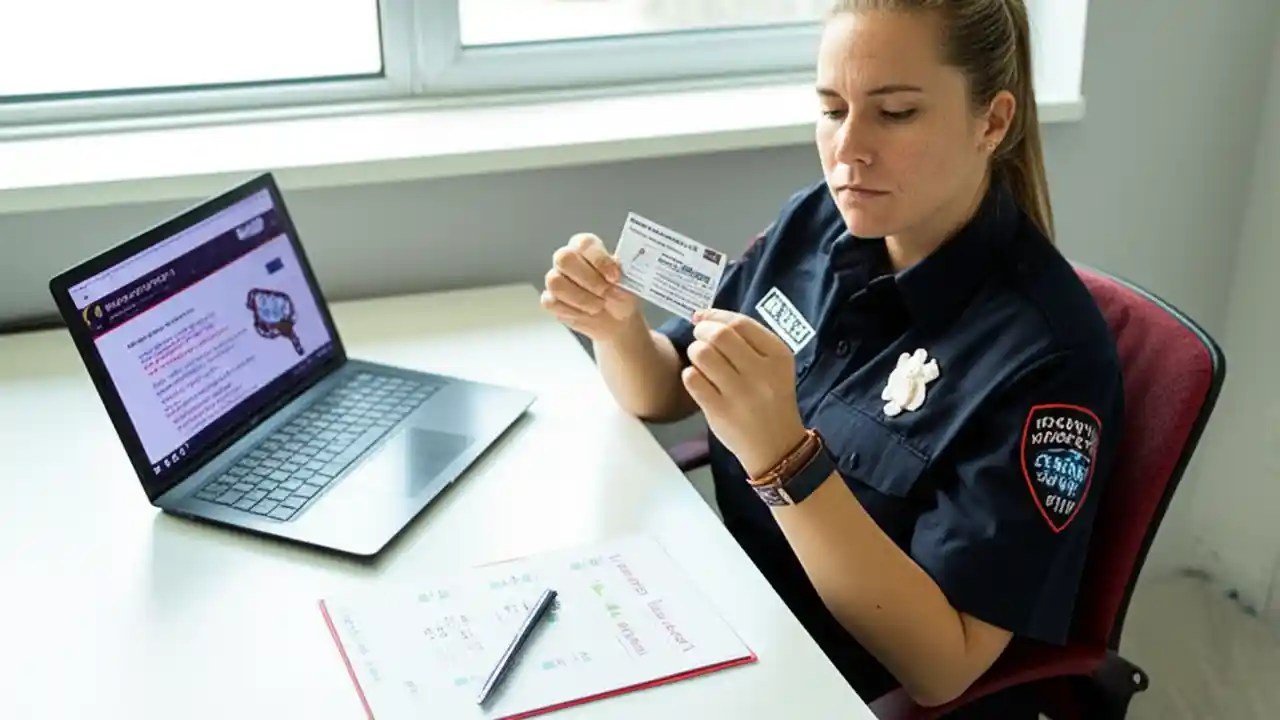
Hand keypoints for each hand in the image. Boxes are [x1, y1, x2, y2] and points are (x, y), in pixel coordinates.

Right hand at [540, 233, 640, 342]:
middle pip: (564, 258)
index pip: (584, 243)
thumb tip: (615, 286)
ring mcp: (556, 278)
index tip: (615, 277)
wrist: (616, 319)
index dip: (599, 260)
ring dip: (581, 298)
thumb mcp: (628, 286)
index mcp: (586, 247)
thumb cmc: (620, 294)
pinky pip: (552, 302)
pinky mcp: (550, 299)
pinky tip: (586, 314)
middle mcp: (567, 259)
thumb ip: (622, 281)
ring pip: (556, 282)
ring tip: (598, 306)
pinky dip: (572, 311)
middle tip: (605, 292)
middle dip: (588, 279)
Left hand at [683, 309, 806, 477]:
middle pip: (719, 335)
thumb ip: (746, 339)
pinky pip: (692, 380)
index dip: (715, 316)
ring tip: (699, 360)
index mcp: (778, 356)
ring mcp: (740, 394)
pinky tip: (698, 380)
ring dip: (694, 351)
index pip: (740, 323)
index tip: (703, 319)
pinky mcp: (720, 412)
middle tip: (699, 338)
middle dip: (701, 331)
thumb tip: (703, 316)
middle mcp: (761, 373)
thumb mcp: (774, 365)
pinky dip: (690, 374)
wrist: (777, 446)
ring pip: (702, 354)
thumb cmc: (771, 398)